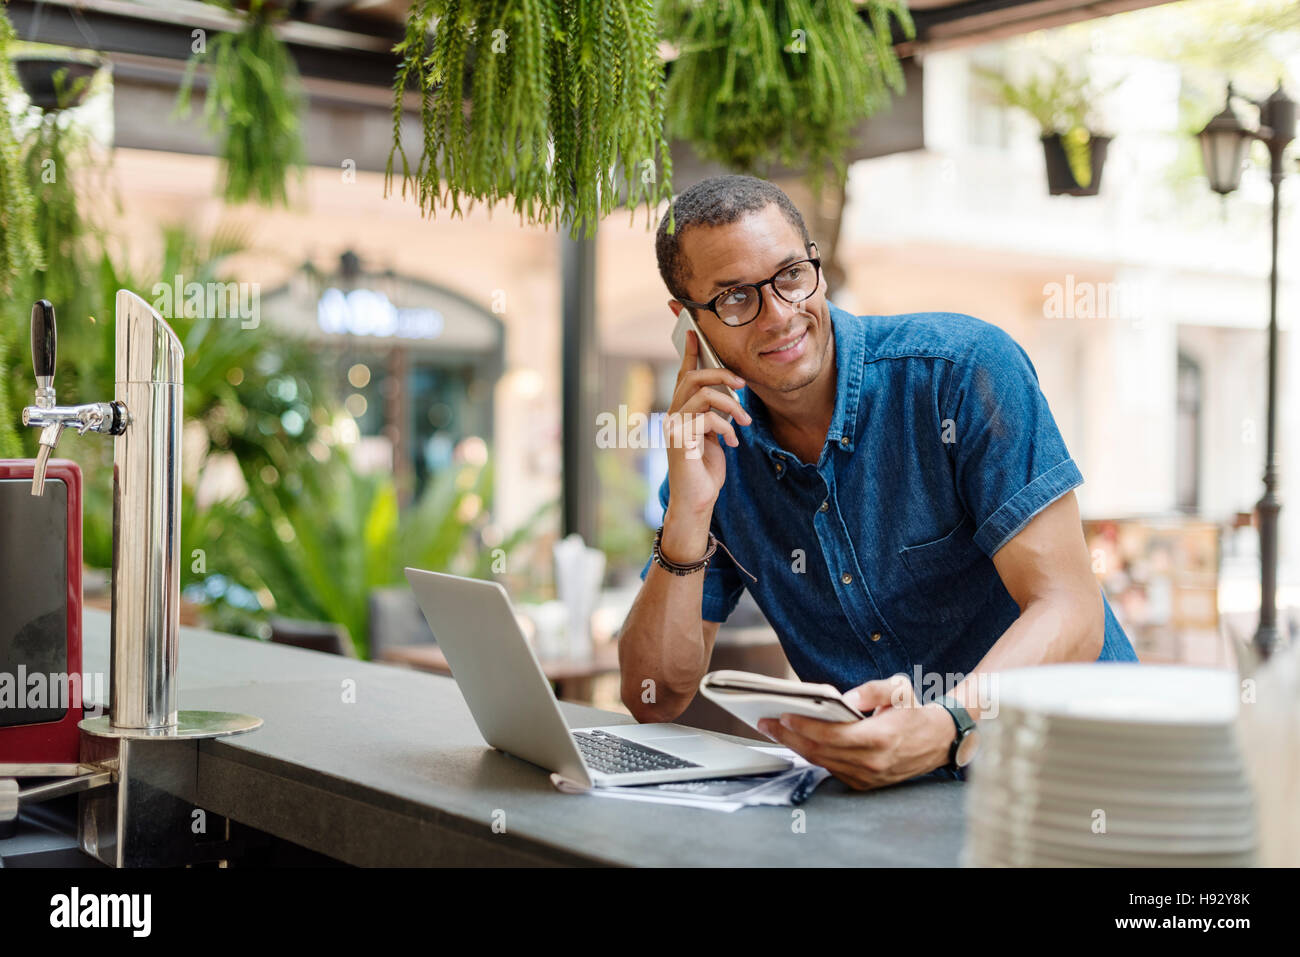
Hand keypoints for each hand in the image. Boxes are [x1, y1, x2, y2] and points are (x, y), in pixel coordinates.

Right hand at [661, 328, 750, 519]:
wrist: (697, 499)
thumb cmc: (706, 468)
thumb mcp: (714, 435)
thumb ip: (715, 413)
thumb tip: (729, 393)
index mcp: (681, 411)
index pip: (683, 375)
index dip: (688, 353)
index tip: (693, 332)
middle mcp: (673, 414)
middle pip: (693, 377)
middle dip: (721, 375)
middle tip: (743, 386)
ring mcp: (674, 425)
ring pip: (703, 394)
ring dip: (731, 405)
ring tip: (744, 423)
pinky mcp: (679, 438)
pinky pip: (707, 417)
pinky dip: (726, 427)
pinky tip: (733, 442)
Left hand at [757, 674, 956, 789]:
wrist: (938, 740)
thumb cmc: (914, 711)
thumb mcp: (899, 689)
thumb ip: (872, 689)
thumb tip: (846, 698)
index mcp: (879, 739)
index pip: (831, 735)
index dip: (805, 726)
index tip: (783, 716)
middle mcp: (872, 763)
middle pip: (819, 751)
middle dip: (789, 737)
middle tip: (765, 723)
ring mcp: (868, 777)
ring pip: (822, 762)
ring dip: (795, 747)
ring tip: (775, 730)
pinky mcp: (865, 784)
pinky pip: (832, 769)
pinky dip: (812, 755)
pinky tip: (797, 742)